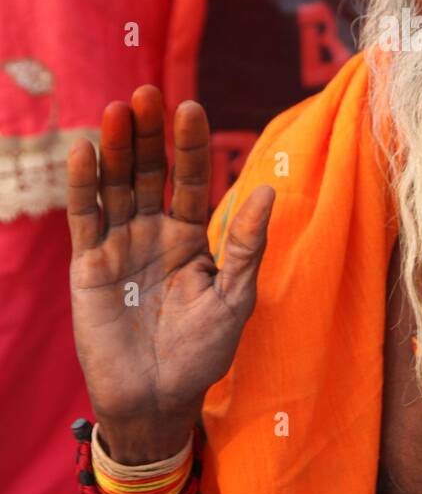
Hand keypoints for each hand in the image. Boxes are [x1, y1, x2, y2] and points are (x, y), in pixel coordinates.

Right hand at [68, 87, 274, 460]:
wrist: (157, 400)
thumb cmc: (203, 354)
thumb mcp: (235, 298)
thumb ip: (246, 246)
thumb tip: (267, 190)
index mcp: (192, 236)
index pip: (191, 179)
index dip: (190, 145)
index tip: (190, 107)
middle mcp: (154, 232)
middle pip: (151, 172)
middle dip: (149, 134)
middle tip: (146, 93)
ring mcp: (120, 245)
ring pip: (117, 186)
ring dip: (116, 148)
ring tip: (116, 109)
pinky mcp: (90, 265)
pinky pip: (86, 218)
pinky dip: (83, 185)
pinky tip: (83, 152)